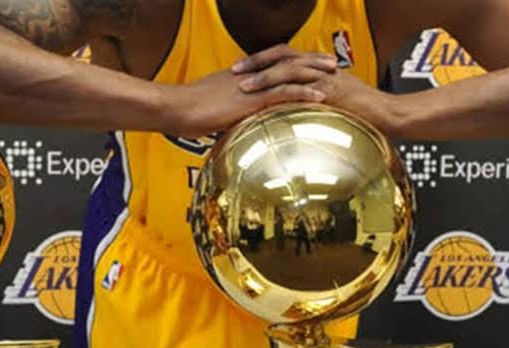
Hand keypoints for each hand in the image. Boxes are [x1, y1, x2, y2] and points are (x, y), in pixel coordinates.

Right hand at [167, 62, 332, 137]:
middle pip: (287, 60)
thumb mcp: (211, 111)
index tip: (312, 62)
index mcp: (241, 76)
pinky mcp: (250, 99)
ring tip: (335, 73)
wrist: (174, 109)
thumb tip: (232, 125)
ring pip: (290, 72)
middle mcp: (249, 76)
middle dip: (312, 60)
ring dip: (315, 71)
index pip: (273, 63)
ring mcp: (251, 86)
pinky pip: (283, 93)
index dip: (294, 61)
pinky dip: (305, 93)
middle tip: (332, 61)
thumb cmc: (186, 113)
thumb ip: (227, 114)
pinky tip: (321, 97)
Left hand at [235, 44, 389, 132]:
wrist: (390, 116)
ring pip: (289, 69)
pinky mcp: (331, 92)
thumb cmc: (365, 114)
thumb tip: (291, 114)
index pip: (285, 56)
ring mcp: (326, 78)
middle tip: (233, 71)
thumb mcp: (333, 104)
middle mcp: (320, 68)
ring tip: (243, 86)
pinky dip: (284, 94)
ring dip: (263, 77)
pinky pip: (304, 89)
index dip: (262, 60)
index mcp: (319, 68)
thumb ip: (312, 104)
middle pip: (282, 56)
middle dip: (255, 62)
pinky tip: (268, 102)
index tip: (241, 68)